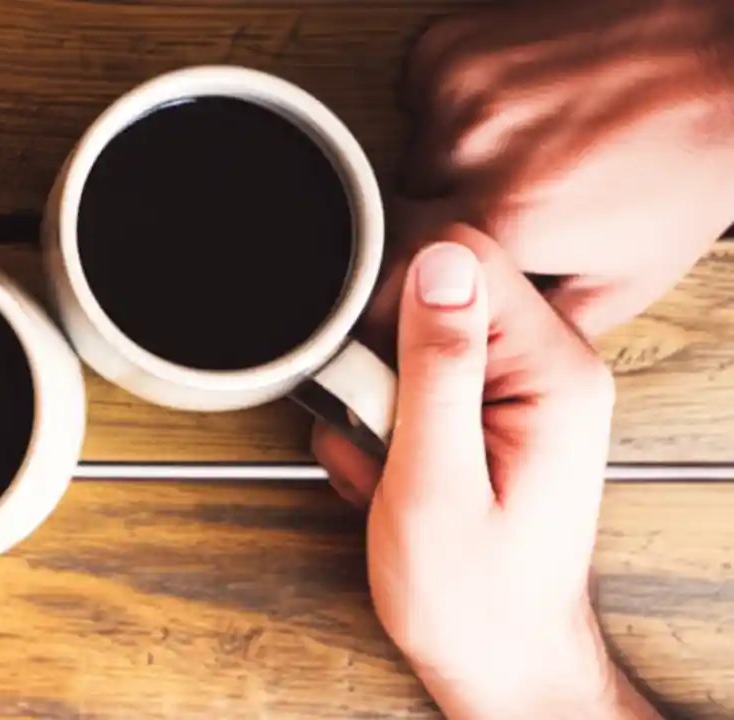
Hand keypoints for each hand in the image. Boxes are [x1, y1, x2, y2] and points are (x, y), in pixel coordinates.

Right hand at [316, 228, 659, 716]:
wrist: (496, 661)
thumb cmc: (473, 597)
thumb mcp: (437, 481)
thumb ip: (437, 369)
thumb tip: (436, 262)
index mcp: (553, 375)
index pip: (467, 261)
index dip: (397, 300)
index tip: (374, 371)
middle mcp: (548, 371)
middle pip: (437, 295)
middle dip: (382, 362)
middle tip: (381, 434)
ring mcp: (519, 393)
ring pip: (414, 343)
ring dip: (377, 403)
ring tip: (387, 467)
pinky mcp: (489, 416)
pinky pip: (416, 385)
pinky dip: (385, 428)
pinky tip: (391, 475)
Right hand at [400, 0, 733, 335]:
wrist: (720, 66)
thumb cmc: (684, 167)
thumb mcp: (620, 287)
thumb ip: (522, 329)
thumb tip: (460, 352)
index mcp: (502, 218)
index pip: (389, 276)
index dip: (405, 287)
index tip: (425, 290)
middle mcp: (468, 147)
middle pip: (401, 211)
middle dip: (437, 219)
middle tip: (500, 208)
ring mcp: (456, 87)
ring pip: (408, 152)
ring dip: (448, 162)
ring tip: (517, 154)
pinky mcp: (449, 47)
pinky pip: (416, 96)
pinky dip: (448, 107)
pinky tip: (509, 111)